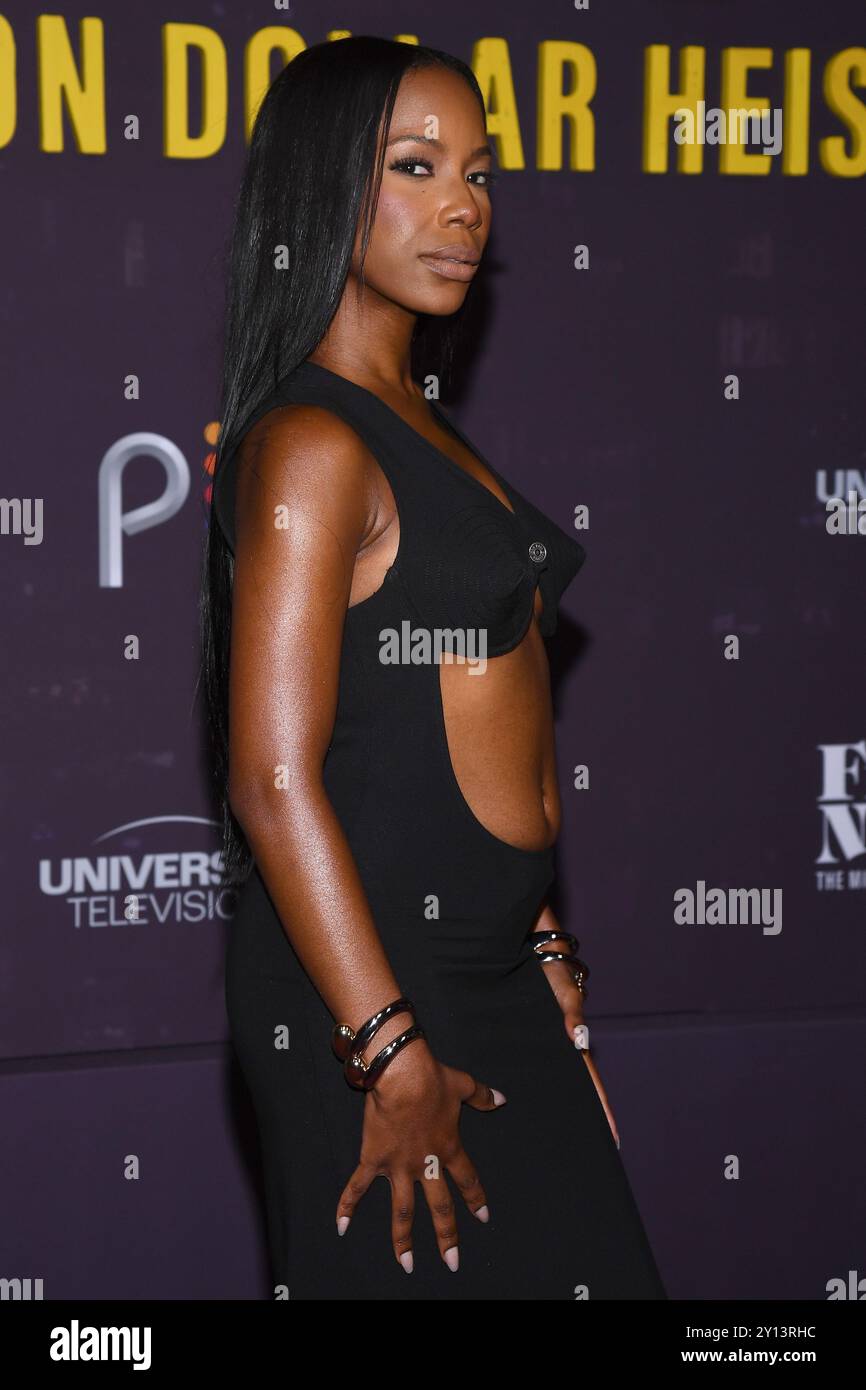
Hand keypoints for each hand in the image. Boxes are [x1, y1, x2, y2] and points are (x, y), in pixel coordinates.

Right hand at [335, 1038, 502, 1272]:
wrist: (402, 1075)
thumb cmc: (432, 1079)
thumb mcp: (463, 1085)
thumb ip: (482, 1096)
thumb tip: (501, 1098)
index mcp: (448, 1148)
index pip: (467, 1179)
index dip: (476, 1199)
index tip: (483, 1218)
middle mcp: (425, 1164)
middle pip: (440, 1207)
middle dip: (447, 1236)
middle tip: (452, 1262)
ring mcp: (399, 1166)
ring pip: (403, 1210)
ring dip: (404, 1239)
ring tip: (407, 1264)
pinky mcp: (374, 1159)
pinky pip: (358, 1187)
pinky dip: (348, 1206)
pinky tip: (342, 1226)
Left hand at [535, 950, 620, 1150]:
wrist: (526, 948)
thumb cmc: (552, 969)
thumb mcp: (565, 993)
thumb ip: (573, 1016)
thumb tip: (579, 1041)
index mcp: (571, 1043)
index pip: (590, 1083)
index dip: (602, 1110)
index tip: (613, 1138)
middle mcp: (556, 1048)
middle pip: (569, 1090)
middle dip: (576, 1119)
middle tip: (577, 1153)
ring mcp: (537, 1045)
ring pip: (544, 1082)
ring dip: (545, 1105)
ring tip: (542, 1141)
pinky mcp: (518, 1036)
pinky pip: (522, 1065)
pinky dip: (521, 1083)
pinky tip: (507, 1108)